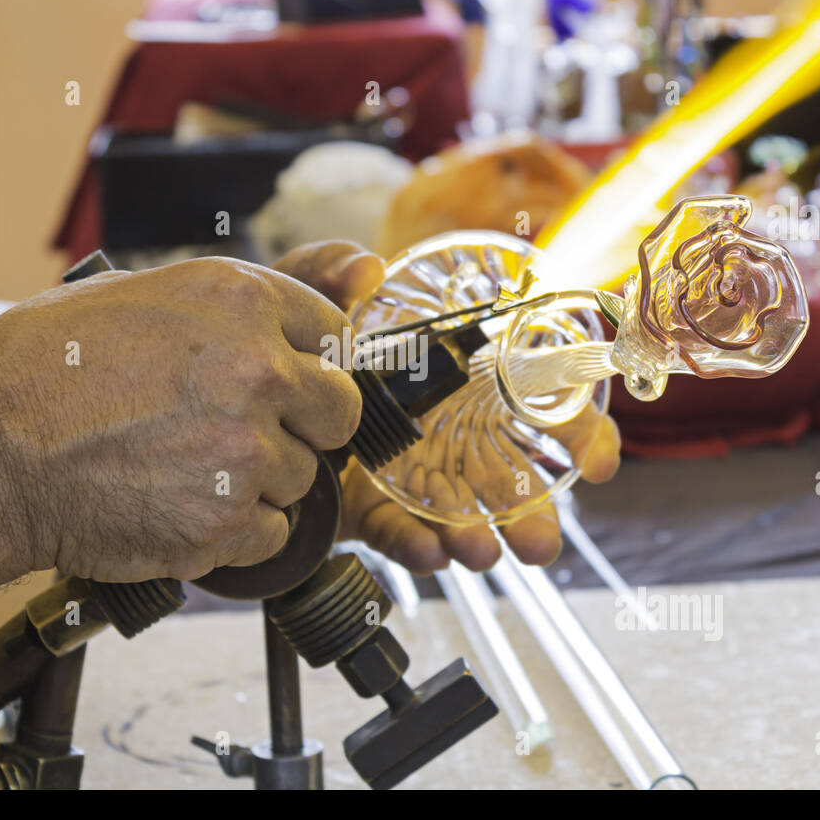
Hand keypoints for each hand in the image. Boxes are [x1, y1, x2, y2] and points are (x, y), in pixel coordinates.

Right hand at [0, 257, 360, 582]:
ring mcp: (246, 450)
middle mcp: (257, 369)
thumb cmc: (38, 371)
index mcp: (239, 299)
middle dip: (304, 426)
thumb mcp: (135, 294)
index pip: (333, 332)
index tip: (286, 381)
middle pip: (340, 412)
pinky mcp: (226, 522)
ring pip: (303, 478)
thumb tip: (319, 293)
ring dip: (260, 482)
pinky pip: (273, 534)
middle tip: (244, 434)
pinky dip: (236, 532)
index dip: (308, 361)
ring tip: (183, 470)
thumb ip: (230, 304)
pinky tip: (180, 507)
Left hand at [272, 241, 621, 574]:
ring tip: (490, 552)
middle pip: (506, 475)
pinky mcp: (364, 512)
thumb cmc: (281, 349)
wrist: (222, 402)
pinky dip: (416, 546)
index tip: (598, 462)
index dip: (575, 433)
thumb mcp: (299, 301)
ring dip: (481, 538)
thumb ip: (326, 274)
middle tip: (546, 537)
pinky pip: (396, 534)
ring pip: (459, 516)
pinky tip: (434, 552)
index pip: (528, 404)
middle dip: (536, 510)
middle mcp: (438, 434)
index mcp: (448, 383)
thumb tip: (366, 267)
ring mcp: (404, 477)